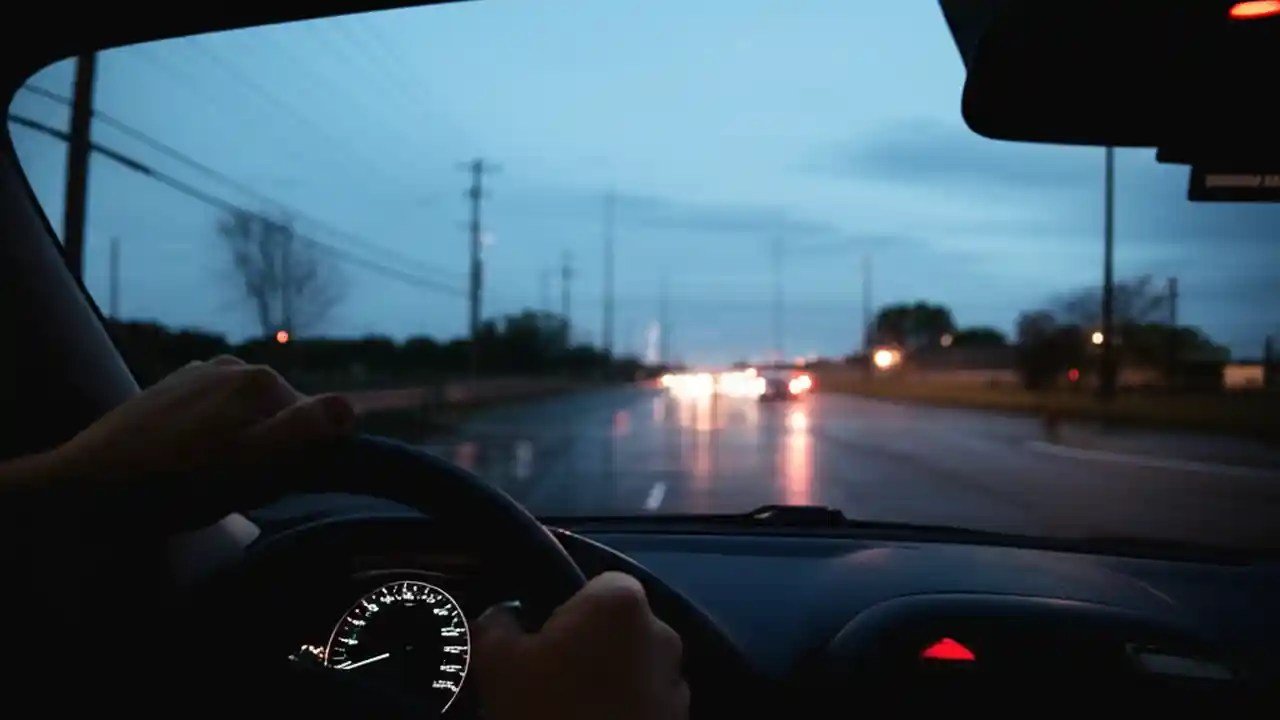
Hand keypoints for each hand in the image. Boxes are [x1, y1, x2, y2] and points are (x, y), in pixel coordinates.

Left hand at [52, 355, 355, 484]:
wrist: (88, 487)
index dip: (304, 461)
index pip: (318, 423)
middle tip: (236, 488)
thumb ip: (305, 432)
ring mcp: (199, 373)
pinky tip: (186, 465)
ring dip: (242, 447)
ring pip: (248, 417)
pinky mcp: (170, 389)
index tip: (268, 485)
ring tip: (207, 480)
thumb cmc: (178, 485)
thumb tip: (350, 407)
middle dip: (272, 453)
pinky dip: (213, 439)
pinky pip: (216, 415)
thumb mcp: (252, 468)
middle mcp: (235, 364)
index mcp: (262, 380)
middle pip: (283, 417)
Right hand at [473, 572, 688, 719]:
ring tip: (572, 712)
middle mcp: (661, 632)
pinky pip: (646, 705)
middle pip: (618, 628)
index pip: (596, 584)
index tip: (541, 644)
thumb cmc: (544, 712)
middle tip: (549, 682)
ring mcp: (677, 682)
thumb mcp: (497, 663)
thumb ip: (496, 624)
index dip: (566, 610)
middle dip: (590, 648)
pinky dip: (624, 714)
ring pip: (634, 669)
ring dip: (610, 683)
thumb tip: (504, 616)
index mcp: (619, 602)